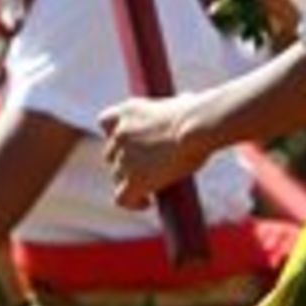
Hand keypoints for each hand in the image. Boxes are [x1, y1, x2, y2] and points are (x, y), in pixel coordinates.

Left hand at [99, 93, 208, 209]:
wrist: (196, 126)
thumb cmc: (199, 113)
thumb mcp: (181, 103)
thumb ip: (173, 109)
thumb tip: (186, 105)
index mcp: (129, 110)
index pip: (105, 122)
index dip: (115, 135)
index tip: (131, 143)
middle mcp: (121, 133)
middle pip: (112, 155)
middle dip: (127, 162)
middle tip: (149, 169)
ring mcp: (125, 158)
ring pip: (117, 177)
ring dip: (132, 181)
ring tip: (153, 187)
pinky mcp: (134, 180)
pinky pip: (122, 198)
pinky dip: (132, 202)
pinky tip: (147, 202)